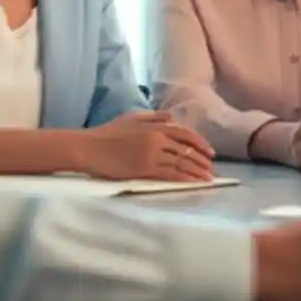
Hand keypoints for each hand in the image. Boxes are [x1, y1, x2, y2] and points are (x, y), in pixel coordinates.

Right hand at [80, 111, 215, 181]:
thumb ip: (152, 117)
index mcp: (154, 125)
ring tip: (208, 178)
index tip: (210, 152)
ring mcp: (152, 153)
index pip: (185, 133)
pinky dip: (186, 178)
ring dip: (197, 171)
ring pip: (182, 162)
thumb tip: (171, 117)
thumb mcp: (130, 118)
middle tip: (212, 168)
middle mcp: (157, 138)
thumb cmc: (105, 134)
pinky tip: (194, 183)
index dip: (200, 143)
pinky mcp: (145, 168)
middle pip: (187, 149)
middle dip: (202, 159)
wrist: (88, 147)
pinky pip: (171, 174)